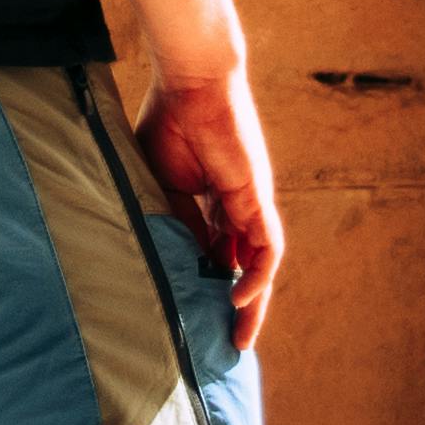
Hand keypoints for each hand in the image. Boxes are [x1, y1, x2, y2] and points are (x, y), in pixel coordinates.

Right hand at [136, 64, 282, 349]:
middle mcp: (234, 207)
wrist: (190, 81)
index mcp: (208, 201)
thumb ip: (169, 219)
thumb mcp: (159, 184)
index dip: (205, 284)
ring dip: (253, 304)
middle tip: (224, 343)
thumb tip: (170, 262)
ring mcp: (248, 204)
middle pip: (242, 266)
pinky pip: (265, 247)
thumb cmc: (168, 120)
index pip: (214, 253)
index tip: (191, 316)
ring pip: (259, 265)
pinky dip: (257, 277)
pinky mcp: (256, 198)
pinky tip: (240, 300)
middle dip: (236, 306)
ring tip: (239, 338)